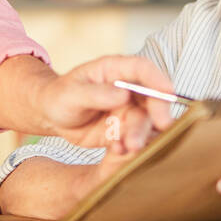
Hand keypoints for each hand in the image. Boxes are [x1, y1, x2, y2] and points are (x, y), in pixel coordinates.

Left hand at [40, 55, 174, 153]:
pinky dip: (128, 147)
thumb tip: (124, 95)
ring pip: (144, 122)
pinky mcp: (124, 129)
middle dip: (158, 112)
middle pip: (151, 98)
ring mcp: (127, 110)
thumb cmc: (60, 96)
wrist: (52, 116)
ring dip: (141, 134)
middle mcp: (127, 89)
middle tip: (162, 126)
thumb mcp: (71, 94)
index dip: (158, 78)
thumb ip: (96, 94)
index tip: (169, 91)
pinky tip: (116, 151)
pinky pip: (132, 138)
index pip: (142, 68)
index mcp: (114, 70)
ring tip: (128, 147)